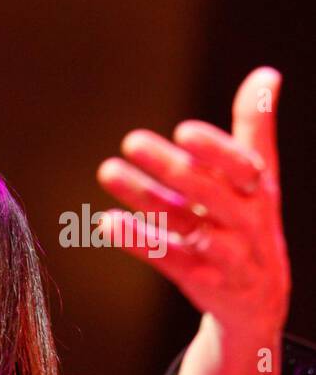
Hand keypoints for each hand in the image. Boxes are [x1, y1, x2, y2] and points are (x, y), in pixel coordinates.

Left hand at [95, 66, 289, 344]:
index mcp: (259, 191)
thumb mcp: (259, 178)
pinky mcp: (200, 279)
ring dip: (144, 196)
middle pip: (209, 192)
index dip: (216, 150)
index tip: (183, 131)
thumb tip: (266, 74)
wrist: (259, 299)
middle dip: (171, 167)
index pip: (244, 167)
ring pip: (184, 223)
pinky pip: (168, 258)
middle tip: (131, 140)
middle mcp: (246, 221)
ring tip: (108, 171)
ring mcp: (224, 253)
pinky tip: (107, 221)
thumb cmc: (251, 223)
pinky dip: (139, 240)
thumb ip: (255, 128)